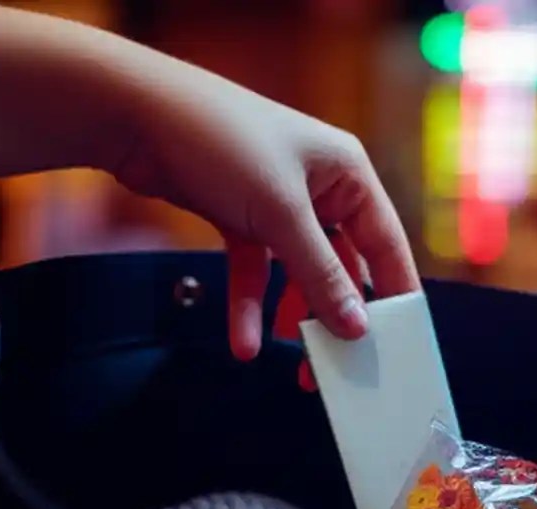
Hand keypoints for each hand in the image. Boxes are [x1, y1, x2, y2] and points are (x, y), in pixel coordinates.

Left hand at [109, 57, 420, 360]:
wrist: (137, 116)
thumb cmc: (221, 142)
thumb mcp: (281, 213)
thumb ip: (320, 274)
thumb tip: (356, 326)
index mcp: (347, 173)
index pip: (385, 243)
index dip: (395, 293)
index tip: (399, 342)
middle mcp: (319, 187)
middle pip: (341, 265)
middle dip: (336, 315)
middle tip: (337, 364)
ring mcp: (277, 203)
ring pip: (297, 273)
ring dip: (291, 316)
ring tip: (292, 363)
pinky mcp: (240, 216)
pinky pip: (255, 270)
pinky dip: (250, 304)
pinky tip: (244, 342)